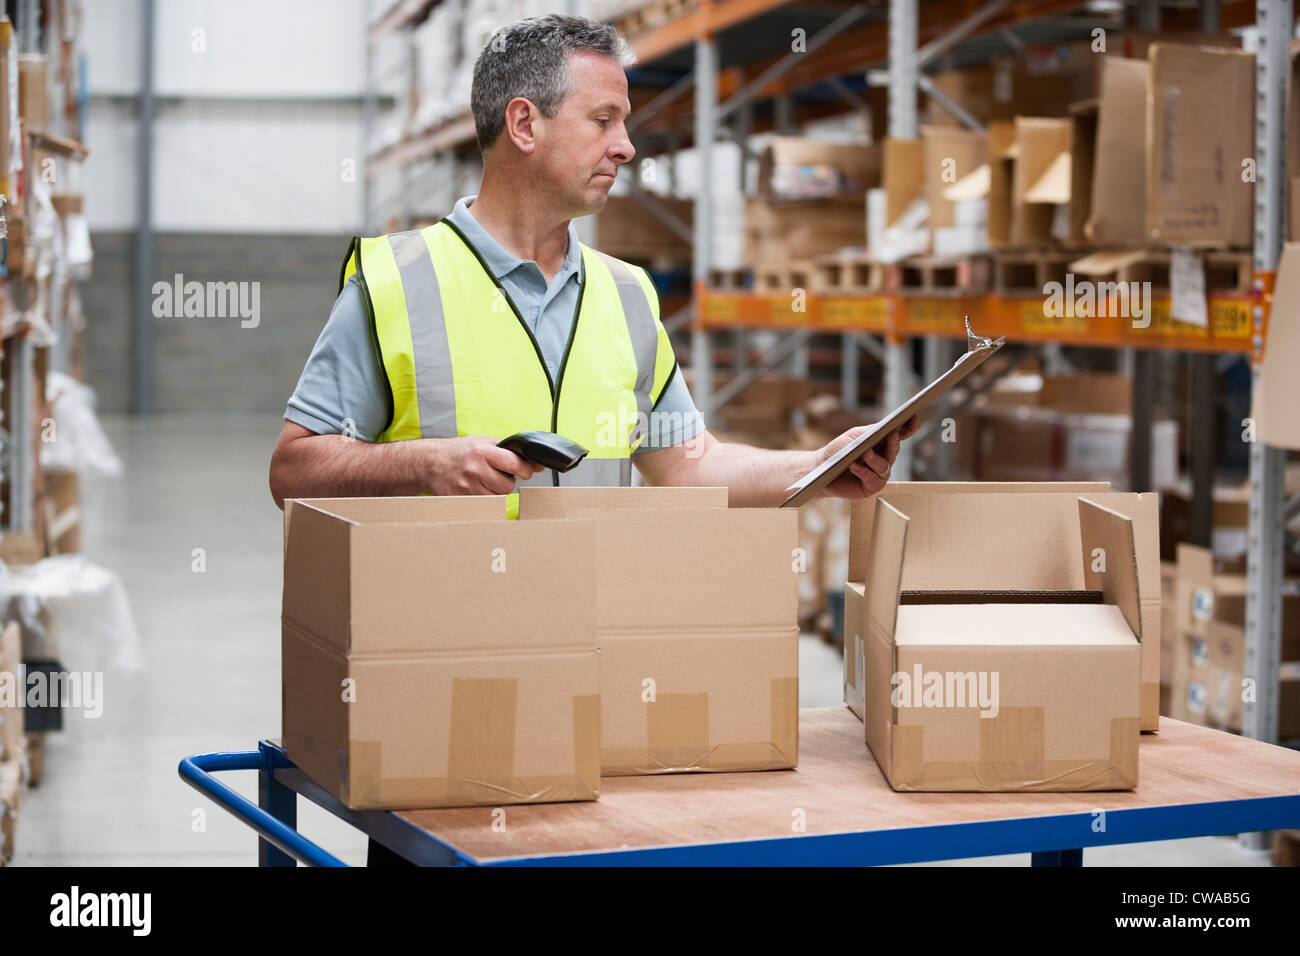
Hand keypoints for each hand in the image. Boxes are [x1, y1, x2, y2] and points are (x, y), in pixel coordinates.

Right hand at [425, 435, 544, 495]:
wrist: (430, 463)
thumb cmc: (460, 452)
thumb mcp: (484, 443)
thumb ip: (510, 452)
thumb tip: (538, 464)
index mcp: (482, 452)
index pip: (514, 464)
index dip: (524, 469)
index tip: (525, 470)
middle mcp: (475, 470)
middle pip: (508, 486)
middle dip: (508, 481)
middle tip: (499, 475)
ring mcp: (467, 487)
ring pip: (498, 497)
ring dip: (496, 491)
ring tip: (485, 481)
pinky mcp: (462, 501)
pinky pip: (486, 504)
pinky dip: (486, 498)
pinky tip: (477, 488)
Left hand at [816, 415, 919, 499]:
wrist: (823, 469)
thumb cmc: (839, 451)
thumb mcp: (854, 437)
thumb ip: (870, 432)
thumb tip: (886, 426)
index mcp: (883, 444)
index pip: (900, 435)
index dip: (909, 427)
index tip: (913, 418)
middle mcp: (885, 459)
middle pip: (894, 450)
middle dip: (894, 442)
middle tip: (892, 433)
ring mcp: (879, 474)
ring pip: (883, 466)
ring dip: (874, 459)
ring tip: (865, 453)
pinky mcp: (871, 487)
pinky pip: (871, 479)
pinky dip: (863, 471)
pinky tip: (854, 466)